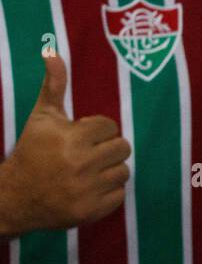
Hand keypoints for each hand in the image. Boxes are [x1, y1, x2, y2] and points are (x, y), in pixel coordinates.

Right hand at [0, 54, 129, 237]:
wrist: (15, 197)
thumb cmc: (32, 151)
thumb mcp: (42, 117)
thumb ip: (54, 85)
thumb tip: (52, 53)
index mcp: (70, 138)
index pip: (110, 127)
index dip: (97, 131)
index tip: (82, 137)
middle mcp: (79, 163)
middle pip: (123, 148)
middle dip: (107, 149)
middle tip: (89, 154)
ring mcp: (86, 189)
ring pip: (124, 171)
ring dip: (110, 170)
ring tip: (89, 171)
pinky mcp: (90, 211)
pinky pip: (119, 195)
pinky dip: (108, 192)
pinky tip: (88, 189)